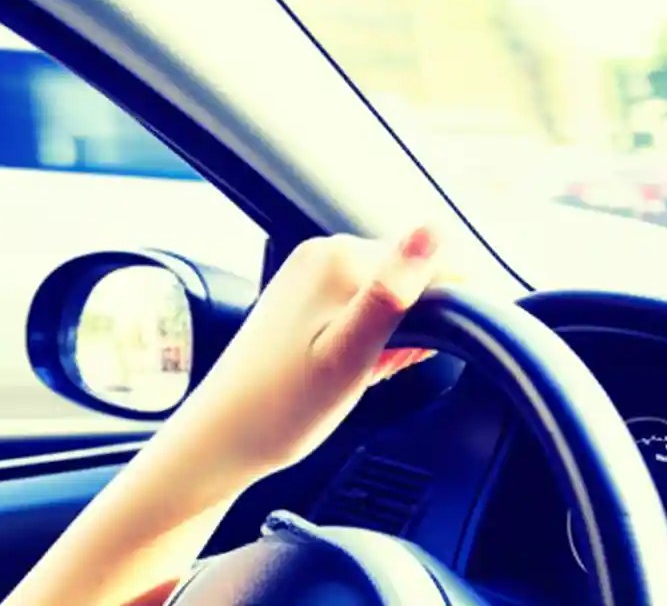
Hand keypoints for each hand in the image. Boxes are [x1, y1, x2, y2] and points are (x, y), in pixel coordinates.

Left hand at [162, 227, 440, 484]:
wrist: (225, 435)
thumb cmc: (285, 407)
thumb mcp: (350, 354)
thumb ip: (393, 292)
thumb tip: (433, 230)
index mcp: (341, 258)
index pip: (434, 263)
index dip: (441, 313)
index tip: (416, 352)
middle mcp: (327, 251)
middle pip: (413, 276)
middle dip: (416, 324)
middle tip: (381, 367)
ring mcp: (314, 270)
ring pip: (392, 291)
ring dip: (394, 332)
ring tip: (362, 368)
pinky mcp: (308, 291)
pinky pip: (364, 302)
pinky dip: (372, 334)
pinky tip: (351, 363)